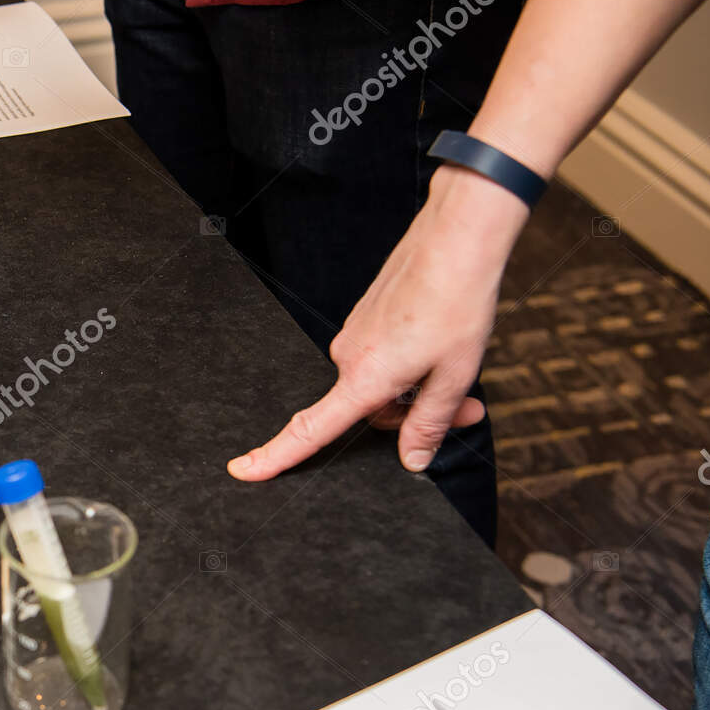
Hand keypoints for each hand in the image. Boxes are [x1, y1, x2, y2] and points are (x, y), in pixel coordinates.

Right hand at [227, 167, 528, 481]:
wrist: (456, 238)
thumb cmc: (456, 301)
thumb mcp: (455, 374)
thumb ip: (430, 422)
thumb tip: (413, 459)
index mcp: (364, 378)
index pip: (310, 429)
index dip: (274, 455)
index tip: (241, 471)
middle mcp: (348, 357)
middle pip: (371, 411)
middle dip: (414, 414)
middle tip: (467, 409)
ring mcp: (355, 334)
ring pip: (382, 383)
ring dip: (418, 387)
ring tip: (463, 371)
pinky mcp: (366, 317)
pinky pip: (384, 356)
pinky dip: (413, 362)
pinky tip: (444, 345)